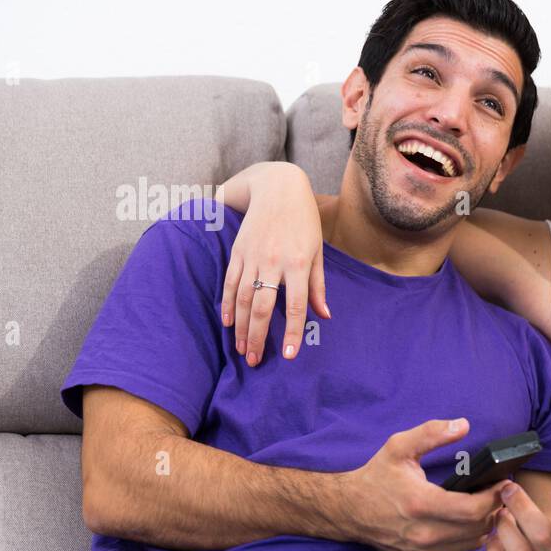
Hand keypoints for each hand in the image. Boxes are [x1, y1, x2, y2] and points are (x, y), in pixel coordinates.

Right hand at [220, 163, 330, 366]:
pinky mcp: (237, 252)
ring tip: (241, 350)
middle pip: (262, 307)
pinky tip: (226, 324)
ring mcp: (252, 257)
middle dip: (257, 338)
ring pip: (241, 299)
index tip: (287, 356)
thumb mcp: (318, 252)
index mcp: (299, 264)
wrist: (277, 188)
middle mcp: (273, 262)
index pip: (295, 306)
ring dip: (240, 328)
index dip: (290, 333)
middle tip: (255, 362)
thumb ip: (318, 286)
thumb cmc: (304, 222)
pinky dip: (226, 305)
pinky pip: (229, 283)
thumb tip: (324, 316)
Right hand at [340, 418, 507, 550]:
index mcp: (421, 504)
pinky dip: (469, 538)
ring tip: (486, 504)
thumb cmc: (376, 477)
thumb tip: (463, 425)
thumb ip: (431, 433)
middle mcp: (423, 534)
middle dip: (494, 509)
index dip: (494, 496)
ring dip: (485, 524)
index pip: (474, 509)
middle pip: (478, 527)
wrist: (349, 510)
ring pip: (473, 543)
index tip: (503, 483)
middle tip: (499, 492)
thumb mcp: (399, 446)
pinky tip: (468, 521)